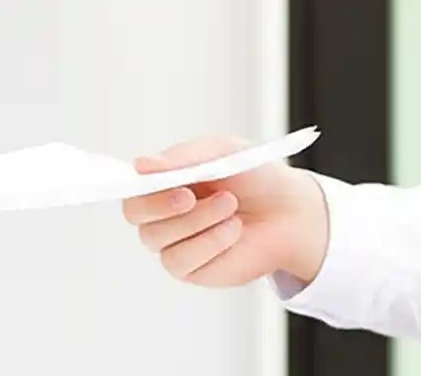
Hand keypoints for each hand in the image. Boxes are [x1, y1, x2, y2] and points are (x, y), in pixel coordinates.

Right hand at [122, 135, 328, 287]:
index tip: (155, 177)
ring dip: (196, 222)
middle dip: (161, 205)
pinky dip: (209, 243)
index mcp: (163, 181)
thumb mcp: (221, 152)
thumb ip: (181, 159)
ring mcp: (175, 242)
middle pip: (135, 215)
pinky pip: (182, 261)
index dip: (137, 186)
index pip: (130, 187)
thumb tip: (140, 165)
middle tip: (190, 196)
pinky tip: (233, 230)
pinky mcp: (192, 268)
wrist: (289, 209)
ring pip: (157, 239)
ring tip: (230, 206)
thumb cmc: (253, 176)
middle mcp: (163, 213)